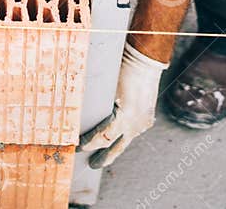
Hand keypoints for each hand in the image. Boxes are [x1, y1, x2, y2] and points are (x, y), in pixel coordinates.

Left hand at [78, 42, 167, 167]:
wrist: (143, 61)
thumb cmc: (122, 71)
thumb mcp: (105, 89)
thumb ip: (97, 107)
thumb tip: (81, 118)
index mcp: (125, 118)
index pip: (103, 138)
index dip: (90, 143)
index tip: (79, 147)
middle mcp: (136, 124)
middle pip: (116, 146)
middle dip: (103, 156)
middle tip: (92, 164)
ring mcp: (143, 122)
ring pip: (125, 140)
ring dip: (114, 146)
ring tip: (103, 154)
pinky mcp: (147, 118)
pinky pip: (132, 131)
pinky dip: (122, 136)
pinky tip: (115, 138)